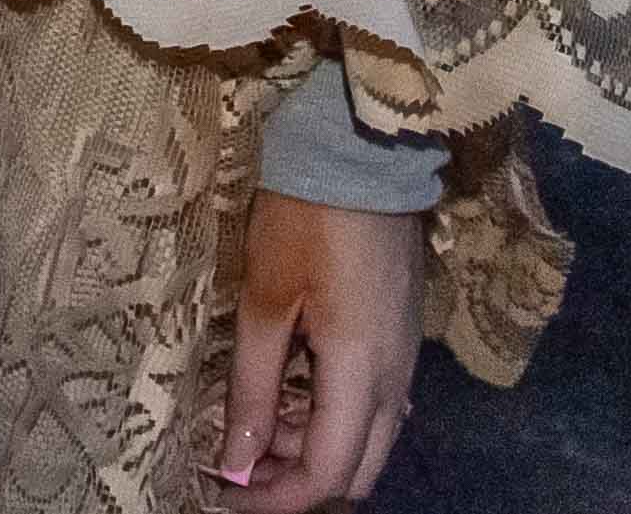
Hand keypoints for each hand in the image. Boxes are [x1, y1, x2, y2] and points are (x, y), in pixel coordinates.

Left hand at [217, 189, 421, 507]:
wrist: (362, 151)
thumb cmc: (305, 219)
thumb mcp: (265, 302)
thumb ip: (256, 388)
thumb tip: (239, 460)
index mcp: (362, 375)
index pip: (328, 475)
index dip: (276, 499)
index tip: (225, 493)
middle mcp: (396, 380)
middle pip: (357, 470)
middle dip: (297, 481)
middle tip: (239, 461)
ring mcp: (405, 358)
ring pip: (367, 438)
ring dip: (314, 446)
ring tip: (255, 417)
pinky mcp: (400, 335)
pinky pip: (374, 404)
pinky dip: (332, 415)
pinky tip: (291, 389)